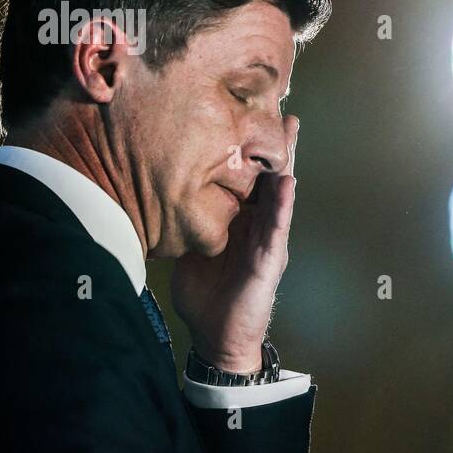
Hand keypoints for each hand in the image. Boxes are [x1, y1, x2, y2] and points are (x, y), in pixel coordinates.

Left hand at [171, 115, 298, 372]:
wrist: (219, 337)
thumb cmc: (207, 297)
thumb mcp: (192, 250)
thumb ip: (188, 224)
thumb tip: (160, 197)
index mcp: (240, 223)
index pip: (248, 180)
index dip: (252, 151)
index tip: (253, 118)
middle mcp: (258, 227)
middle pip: (270, 180)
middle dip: (280, 148)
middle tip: (289, 115)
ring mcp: (268, 242)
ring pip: (280, 197)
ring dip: (286, 165)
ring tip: (292, 136)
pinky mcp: (270, 261)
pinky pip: (277, 229)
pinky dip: (282, 206)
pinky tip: (287, 183)